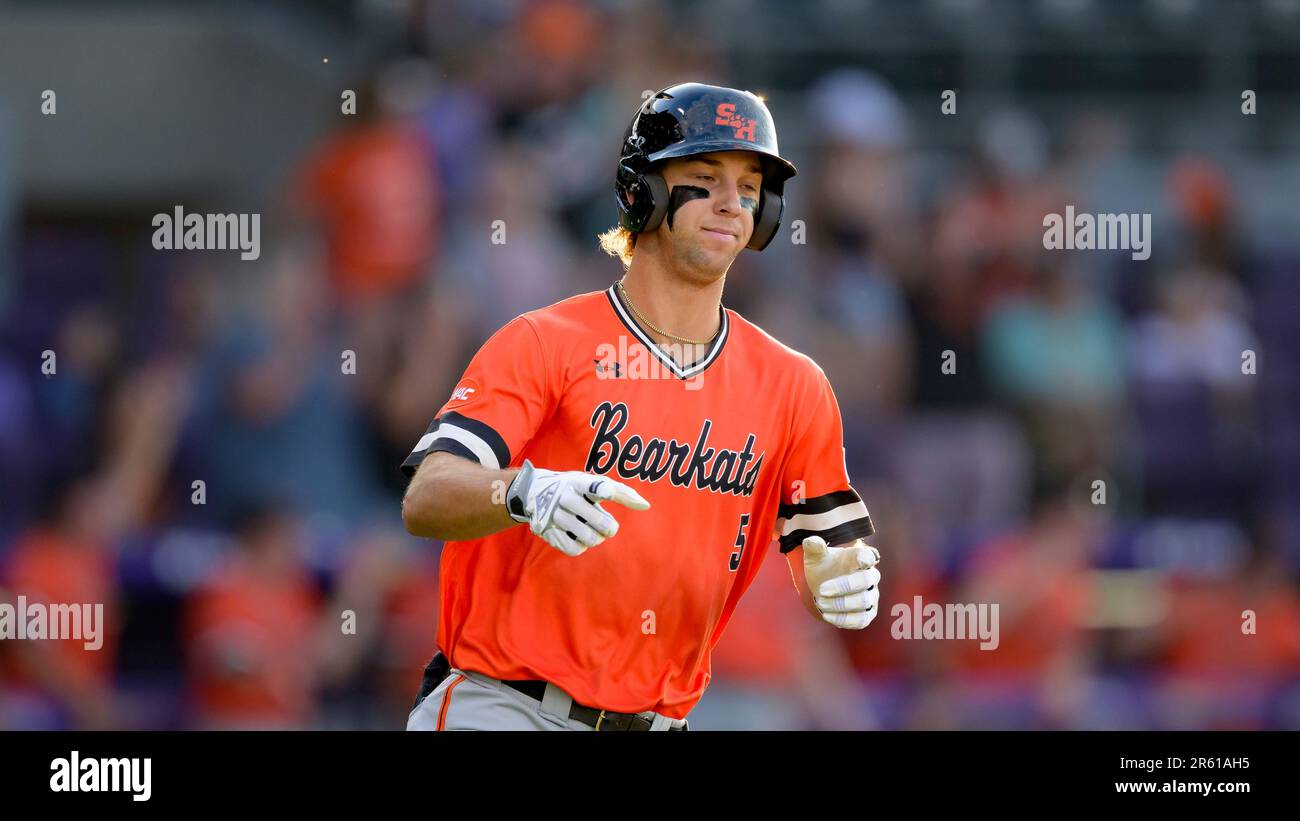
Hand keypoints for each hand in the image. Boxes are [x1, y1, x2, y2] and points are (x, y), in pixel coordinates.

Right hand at [505, 459, 650, 555]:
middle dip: (609, 528)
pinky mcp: (547, 531)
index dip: (607, 491)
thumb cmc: (575, 488)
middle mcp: (565, 496)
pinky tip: (577, 537)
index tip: (614, 495)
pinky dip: (581, 546)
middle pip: (600, 522)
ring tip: (593, 532)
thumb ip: (620, 493)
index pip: (596, 485)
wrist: (534, 491)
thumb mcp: (592, 483)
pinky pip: (575, 548)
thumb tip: (646, 506)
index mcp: (579, 481)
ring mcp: (554, 514)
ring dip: (596, 538)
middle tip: (608, 527)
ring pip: (589, 538)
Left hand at [802, 536, 880, 628]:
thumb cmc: (824, 567)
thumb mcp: (815, 556)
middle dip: (844, 586)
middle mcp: (870, 576)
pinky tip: (827, 615)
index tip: (861, 560)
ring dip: (841, 604)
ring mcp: (871, 596)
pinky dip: (844, 619)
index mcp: (860, 558)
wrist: (824, 586)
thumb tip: (811, 541)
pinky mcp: (867, 613)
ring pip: (864, 602)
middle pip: (866, 580)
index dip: (866, 558)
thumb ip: (814, 547)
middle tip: (821, 590)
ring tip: (820, 603)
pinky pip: (861, 620)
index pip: (868, 556)